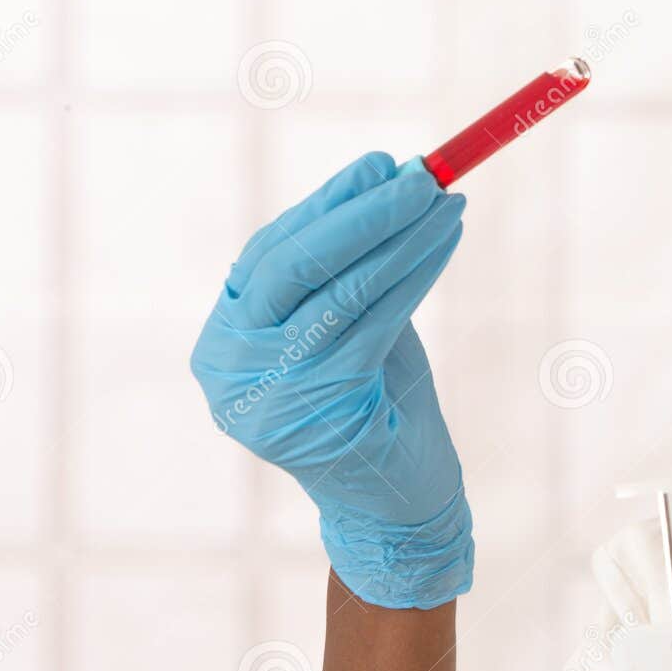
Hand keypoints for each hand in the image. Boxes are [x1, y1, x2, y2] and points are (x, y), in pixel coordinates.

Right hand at [190, 151, 471, 608]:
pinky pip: (375, 322)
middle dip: (364, 212)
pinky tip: (445, 241)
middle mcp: (230, 370)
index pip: (270, 254)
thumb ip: (348, 268)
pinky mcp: (320, 415)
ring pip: (343, 290)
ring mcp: (269, 397)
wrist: (395, 508)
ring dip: (402, 236)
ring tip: (448, 200)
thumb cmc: (375, 406)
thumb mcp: (350, 326)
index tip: (381, 162)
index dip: (327, 203)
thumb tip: (386, 176)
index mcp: (223, 344)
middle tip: (422, 174)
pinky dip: (415, 273)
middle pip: (295, 264)